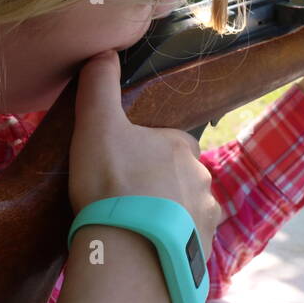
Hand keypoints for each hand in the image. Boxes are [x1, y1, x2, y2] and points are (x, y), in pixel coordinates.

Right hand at [68, 49, 221, 260]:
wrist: (128, 249)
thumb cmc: (112, 182)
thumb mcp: (97, 125)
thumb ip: (99, 86)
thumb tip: (104, 51)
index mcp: (183, 147)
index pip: (173, 142)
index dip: (149, 151)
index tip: (125, 166)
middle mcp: (203, 179)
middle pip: (181, 177)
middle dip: (159, 186)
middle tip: (125, 200)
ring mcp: (207, 216)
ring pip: (186, 210)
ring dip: (166, 216)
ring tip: (134, 229)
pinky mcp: (203, 249)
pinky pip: (187, 241)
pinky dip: (171, 244)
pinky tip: (146, 251)